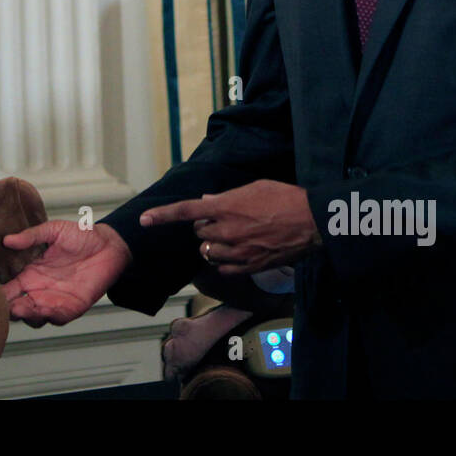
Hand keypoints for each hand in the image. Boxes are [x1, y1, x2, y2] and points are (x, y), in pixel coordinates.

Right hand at [2, 222, 132, 327]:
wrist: (109, 245)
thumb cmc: (82, 236)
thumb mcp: (54, 230)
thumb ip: (32, 236)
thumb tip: (7, 240)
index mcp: (30, 274)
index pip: (8, 289)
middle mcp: (39, 291)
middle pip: (16, 308)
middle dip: (8, 310)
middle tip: (2, 305)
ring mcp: (54, 301)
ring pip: (33, 317)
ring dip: (26, 315)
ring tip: (20, 308)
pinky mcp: (71, 308)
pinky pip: (56, 319)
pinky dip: (48, 317)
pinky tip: (43, 310)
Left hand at [140, 179, 321, 275]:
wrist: (312, 222)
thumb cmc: (285, 199)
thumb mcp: (254, 187)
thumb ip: (226, 196)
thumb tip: (207, 200)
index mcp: (225, 207)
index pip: (185, 211)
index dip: (162, 216)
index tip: (143, 220)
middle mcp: (226, 230)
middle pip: (198, 232)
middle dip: (206, 226)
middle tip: (226, 219)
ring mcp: (236, 251)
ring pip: (207, 252)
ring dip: (214, 244)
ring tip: (235, 235)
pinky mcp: (248, 267)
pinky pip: (222, 267)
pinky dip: (224, 261)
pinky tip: (238, 251)